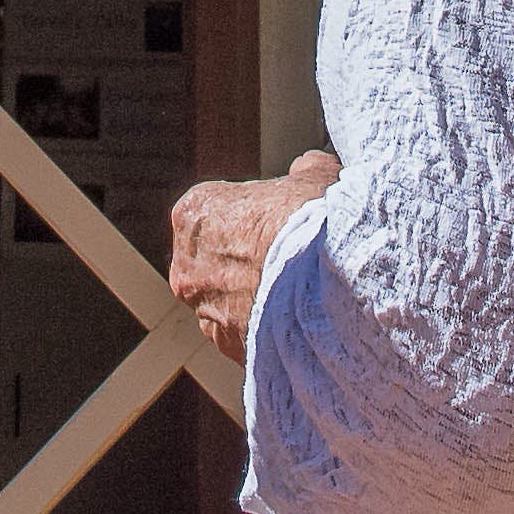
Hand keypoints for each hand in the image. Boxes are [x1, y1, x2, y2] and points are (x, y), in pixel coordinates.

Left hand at [169, 153, 339, 353]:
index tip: (278, 221)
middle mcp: (188, 264)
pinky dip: (265, 331)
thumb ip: (302, 172)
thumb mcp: (314, 179)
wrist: (326, 289)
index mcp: (195, 213)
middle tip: (288, 258)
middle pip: (215, 259)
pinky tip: (297, 322)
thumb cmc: (313, 226)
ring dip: (254, 299)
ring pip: (226, 302)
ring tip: (298, 295)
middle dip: (246, 260)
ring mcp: (204, 310)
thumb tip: (307, 167)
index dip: (252, 215)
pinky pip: (243, 335)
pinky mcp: (227, 346)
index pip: (216, 210)